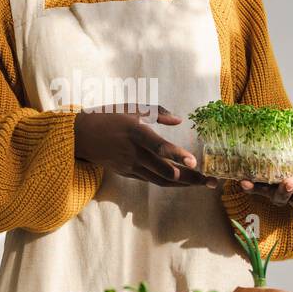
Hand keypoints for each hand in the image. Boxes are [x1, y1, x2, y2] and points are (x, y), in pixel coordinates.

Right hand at [73, 105, 212, 187]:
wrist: (80, 136)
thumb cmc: (108, 116)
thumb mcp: (132, 107)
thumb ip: (158, 112)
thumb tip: (180, 120)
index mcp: (136, 132)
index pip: (159, 147)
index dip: (177, 155)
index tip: (194, 161)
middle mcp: (134, 152)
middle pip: (166, 171)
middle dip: (191, 177)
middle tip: (212, 181)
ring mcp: (130, 166)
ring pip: (161, 180)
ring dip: (184, 184)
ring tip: (203, 184)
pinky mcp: (127, 173)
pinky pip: (151, 180)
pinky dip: (168, 182)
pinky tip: (183, 181)